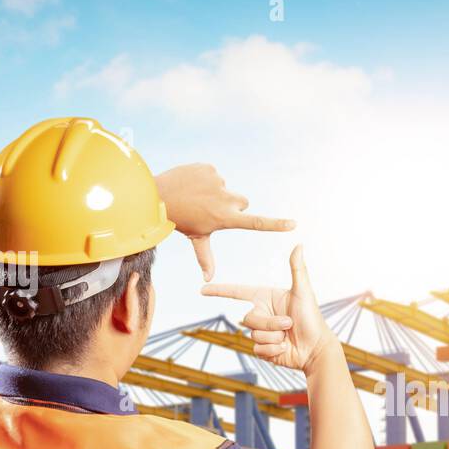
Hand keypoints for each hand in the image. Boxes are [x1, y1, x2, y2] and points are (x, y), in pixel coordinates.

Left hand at [154, 163, 293, 280]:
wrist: (156, 196)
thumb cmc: (180, 220)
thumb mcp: (196, 238)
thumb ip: (205, 258)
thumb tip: (207, 280)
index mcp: (225, 218)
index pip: (256, 223)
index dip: (275, 224)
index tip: (292, 224)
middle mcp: (225, 199)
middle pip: (241, 202)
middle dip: (232, 205)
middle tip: (210, 209)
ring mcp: (218, 182)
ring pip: (225, 188)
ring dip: (216, 191)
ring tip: (195, 196)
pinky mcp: (210, 168)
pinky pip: (213, 174)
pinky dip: (204, 178)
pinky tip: (191, 184)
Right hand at [200, 246, 338, 374]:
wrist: (316, 349)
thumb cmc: (312, 318)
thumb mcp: (304, 292)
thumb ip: (298, 269)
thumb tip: (299, 244)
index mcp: (266, 298)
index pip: (238, 292)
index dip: (220, 290)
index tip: (203, 288)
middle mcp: (261, 314)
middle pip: (248, 319)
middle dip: (270, 324)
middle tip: (289, 323)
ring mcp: (261, 332)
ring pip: (253, 335)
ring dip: (273, 337)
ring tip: (288, 335)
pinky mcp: (263, 349)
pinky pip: (257, 349)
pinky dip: (272, 350)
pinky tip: (284, 348)